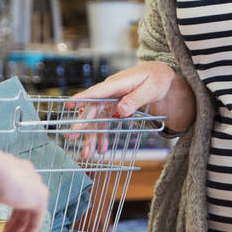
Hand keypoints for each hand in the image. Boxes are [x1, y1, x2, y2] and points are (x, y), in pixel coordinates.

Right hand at [0, 142, 47, 231]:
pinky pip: (35, 221)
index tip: (1, 228)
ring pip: (26, 217)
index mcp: (15, 171)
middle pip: (22, 210)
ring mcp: (35, 186)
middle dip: (8, 229)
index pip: (17, 197)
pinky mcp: (40, 197)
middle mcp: (28, 177)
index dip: (9, 216)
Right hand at [68, 62, 194, 157]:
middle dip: (82, 124)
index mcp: (117, 83)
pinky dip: (103, 135)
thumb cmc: (157, 78)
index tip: (68, 105)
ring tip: (87, 154)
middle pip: (93, 108)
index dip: (82, 98)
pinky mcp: (115, 106)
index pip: (97, 92)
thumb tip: (121, 110)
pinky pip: (106, 122)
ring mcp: (112, 99)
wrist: (163, 77)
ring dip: (92, 136)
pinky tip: (101, 149)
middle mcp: (110, 91)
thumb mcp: (150, 88)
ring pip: (98, 119)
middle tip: (71, 136)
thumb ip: (135, 99)